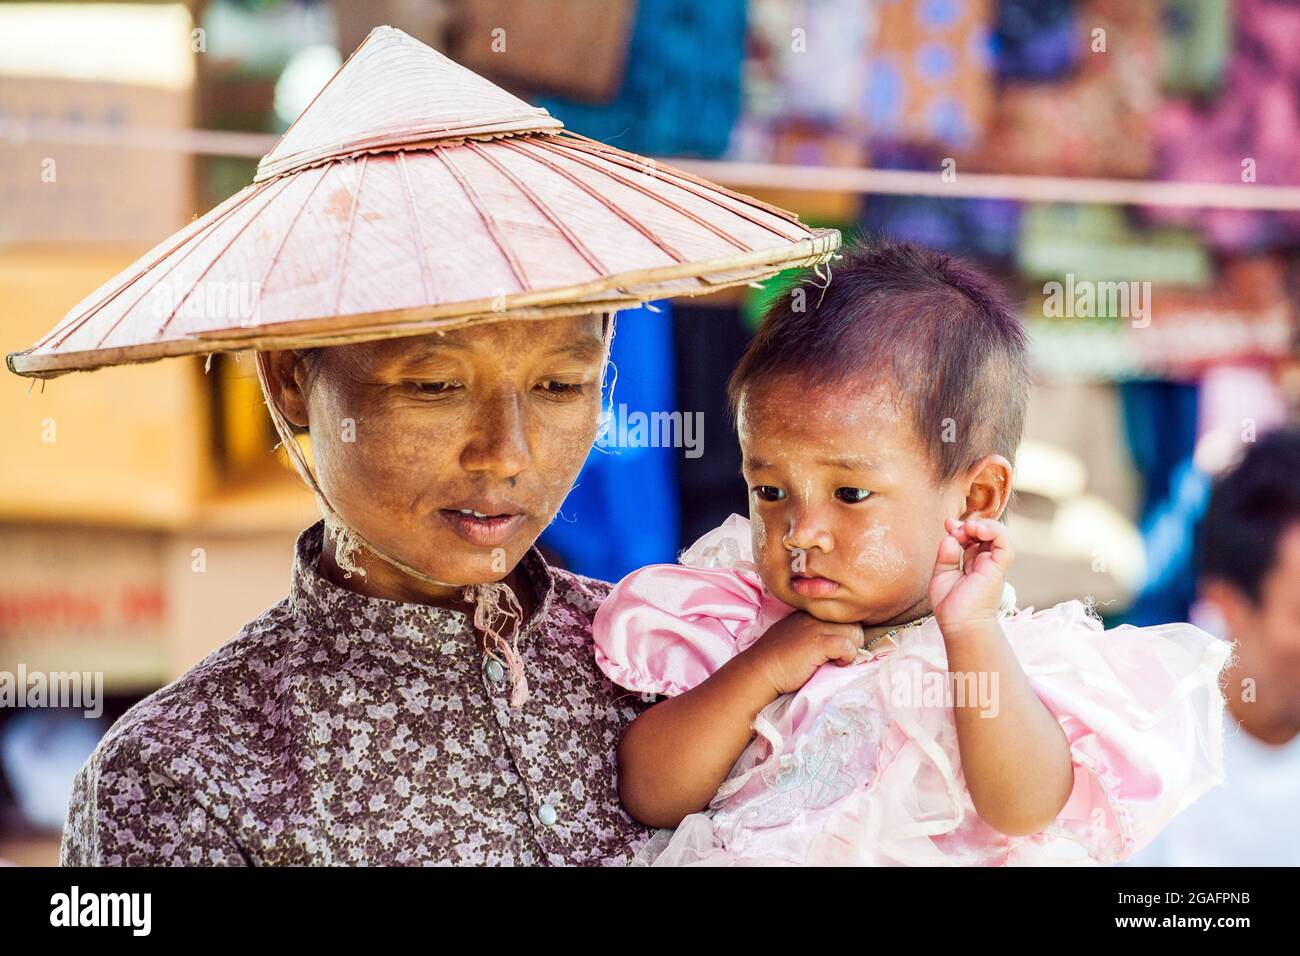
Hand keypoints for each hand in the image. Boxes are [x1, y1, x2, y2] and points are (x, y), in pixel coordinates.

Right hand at [741, 612, 864, 696]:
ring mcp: (816, 628)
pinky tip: (836, 664)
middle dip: (852, 640)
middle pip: (852, 622)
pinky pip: (847, 645)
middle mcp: (813, 616)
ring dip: (851, 649)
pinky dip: (847, 657)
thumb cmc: (774, 662)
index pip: (840, 615)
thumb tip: (838, 642)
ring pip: (855, 632)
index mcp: (808, 614)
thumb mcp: (794, 638)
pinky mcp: (819, 643)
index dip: (845, 632)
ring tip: (836, 661)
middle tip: (840, 656)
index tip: (839, 647)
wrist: (758, 672)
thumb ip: (812, 633)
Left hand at [930, 517, 1013, 637]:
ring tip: (969, 529)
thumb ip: (946, 554)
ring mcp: (993, 565)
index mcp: (972, 563)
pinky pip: (1005, 544)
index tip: (948, 525)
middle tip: (955, 529)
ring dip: (984, 525)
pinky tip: (979, 531)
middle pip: (985, 533)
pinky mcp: (998, 568)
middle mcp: (985, 562)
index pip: (973, 537)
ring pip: (999, 534)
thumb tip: (950, 536)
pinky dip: (995, 531)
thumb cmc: (951, 606)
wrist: (959, 625)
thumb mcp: (942, 574)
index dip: (961, 526)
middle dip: (970, 525)